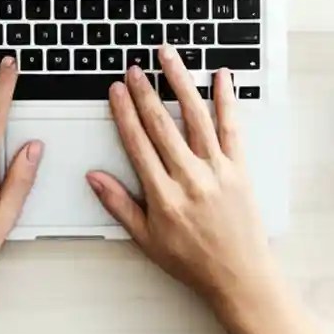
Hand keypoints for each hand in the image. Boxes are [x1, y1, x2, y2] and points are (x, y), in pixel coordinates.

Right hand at [87, 47, 274, 306]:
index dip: (124, 113)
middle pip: (162, 124)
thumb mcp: (146, 239)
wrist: (239, 275)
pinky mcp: (239, 168)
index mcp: (164, 196)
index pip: (138, 144)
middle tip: (135, 68)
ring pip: (196, 117)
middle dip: (145, 92)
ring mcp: (217, 170)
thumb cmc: (192, 261)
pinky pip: (232, 128)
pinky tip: (221, 78)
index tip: (116, 90)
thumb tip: (94, 177)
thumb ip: (119, 204)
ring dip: (181, 83)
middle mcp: (190, 178)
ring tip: (169, 58)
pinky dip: (226, 100)